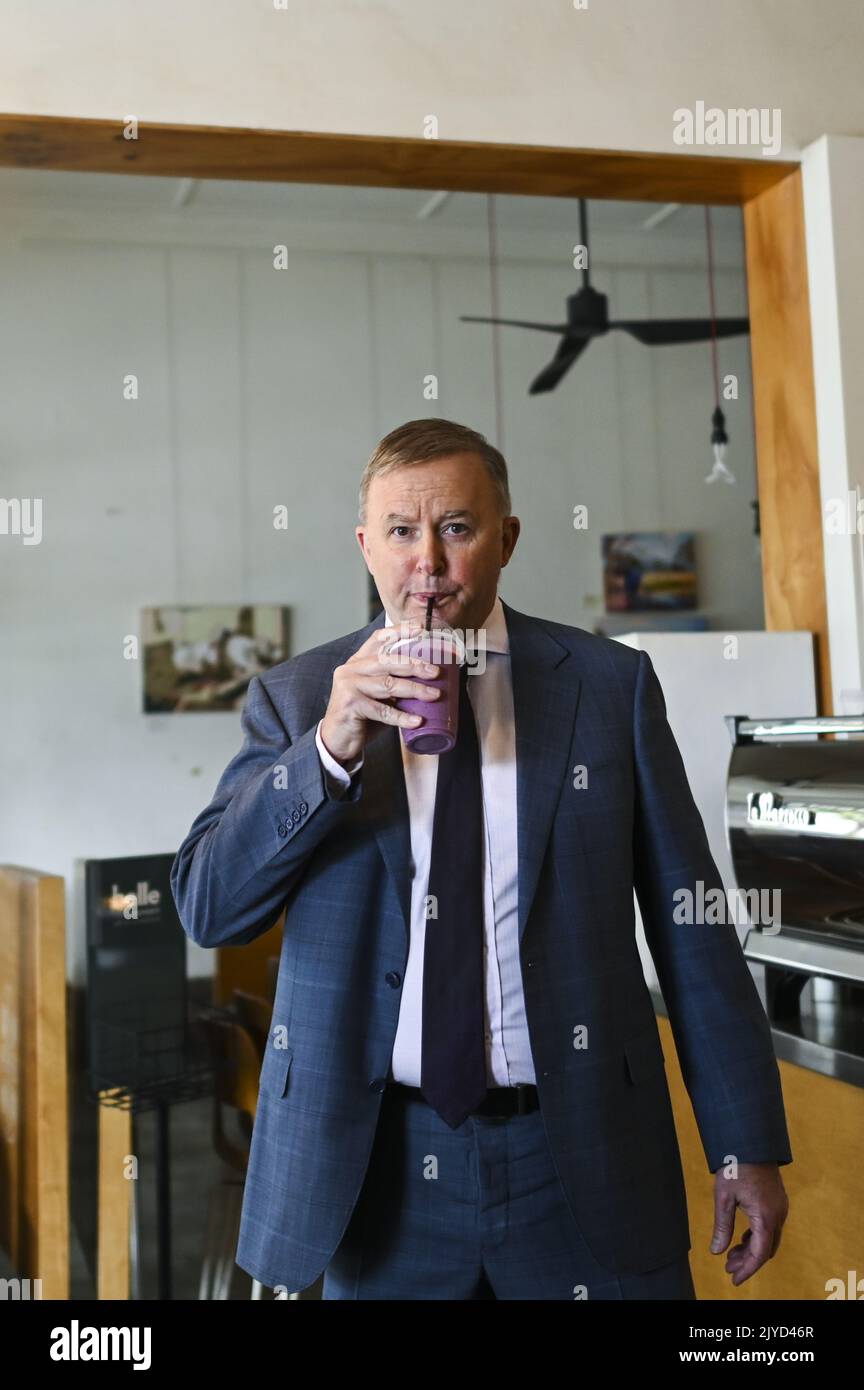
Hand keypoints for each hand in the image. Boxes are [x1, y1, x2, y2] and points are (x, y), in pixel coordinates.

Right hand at [320, 620, 440, 767]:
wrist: (337, 740)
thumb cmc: (362, 716)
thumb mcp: (377, 694)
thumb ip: (393, 682)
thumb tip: (429, 678)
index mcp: (358, 662)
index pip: (379, 639)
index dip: (400, 631)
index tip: (421, 628)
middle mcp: (351, 669)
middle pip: (387, 660)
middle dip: (414, 665)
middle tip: (436, 672)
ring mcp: (349, 685)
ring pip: (388, 684)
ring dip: (414, 690)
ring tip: (434, 695)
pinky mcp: (350, 705)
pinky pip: (382, 710)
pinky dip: (402, 716)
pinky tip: (417, 720)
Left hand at [710, 1162, 788, 1285]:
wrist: (751, 1141)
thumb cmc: (735, 1166)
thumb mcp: (723, 1197)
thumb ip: (722, 1226)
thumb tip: (716, 1251)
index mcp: (766, 1216)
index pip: (759, 1253)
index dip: (747, 1269)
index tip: (734, 1279)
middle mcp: (778, 1215)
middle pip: (766, 1249)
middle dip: (748, 1262)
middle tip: (729, 1268)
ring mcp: (780, 1208)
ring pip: (769, 1239)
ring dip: (752, 1249)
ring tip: (731, 1255)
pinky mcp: (778, 1201)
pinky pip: (770, 1227)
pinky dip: (757, 1237)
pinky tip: (742, 1238)